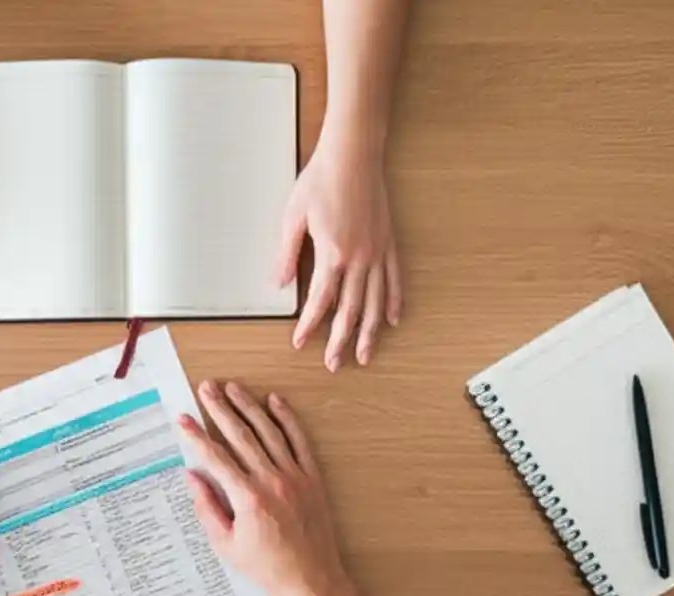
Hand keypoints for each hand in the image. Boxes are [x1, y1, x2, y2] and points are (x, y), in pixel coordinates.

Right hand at [178, 380, 348, 595]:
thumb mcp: (227, 545)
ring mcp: (294, 476)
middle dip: (220, 409)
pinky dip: (287, 419)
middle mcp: (272, 481)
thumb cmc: (267, 567)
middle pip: (241, 436)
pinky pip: (299, 441)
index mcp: (248, 498)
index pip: (216, 457)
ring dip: (249, 406)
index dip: (197, 435)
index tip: (183, 419)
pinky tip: (275, 401)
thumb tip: (192, 476)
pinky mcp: (312, 478)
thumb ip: (207, 508)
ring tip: (233, 387)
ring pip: (268, 432)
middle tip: (206, 388)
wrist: (313, 580)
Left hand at [278, 127, 402, 369]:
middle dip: (340, 340)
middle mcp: (360, 258)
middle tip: (333, 364)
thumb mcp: (293, 217)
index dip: (310, 325)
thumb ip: (287, 254)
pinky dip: (394, 302)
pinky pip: (394, 279)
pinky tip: (391, 320)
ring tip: (365, 355)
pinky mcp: (388, 242)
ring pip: (375, 302)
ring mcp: (378, 251)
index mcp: (333, 254)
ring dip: (369, 332)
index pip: (321, 301)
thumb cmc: (320, 181)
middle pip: (351, 310)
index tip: (300, 344)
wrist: (353, 154)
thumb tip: (279, 284)